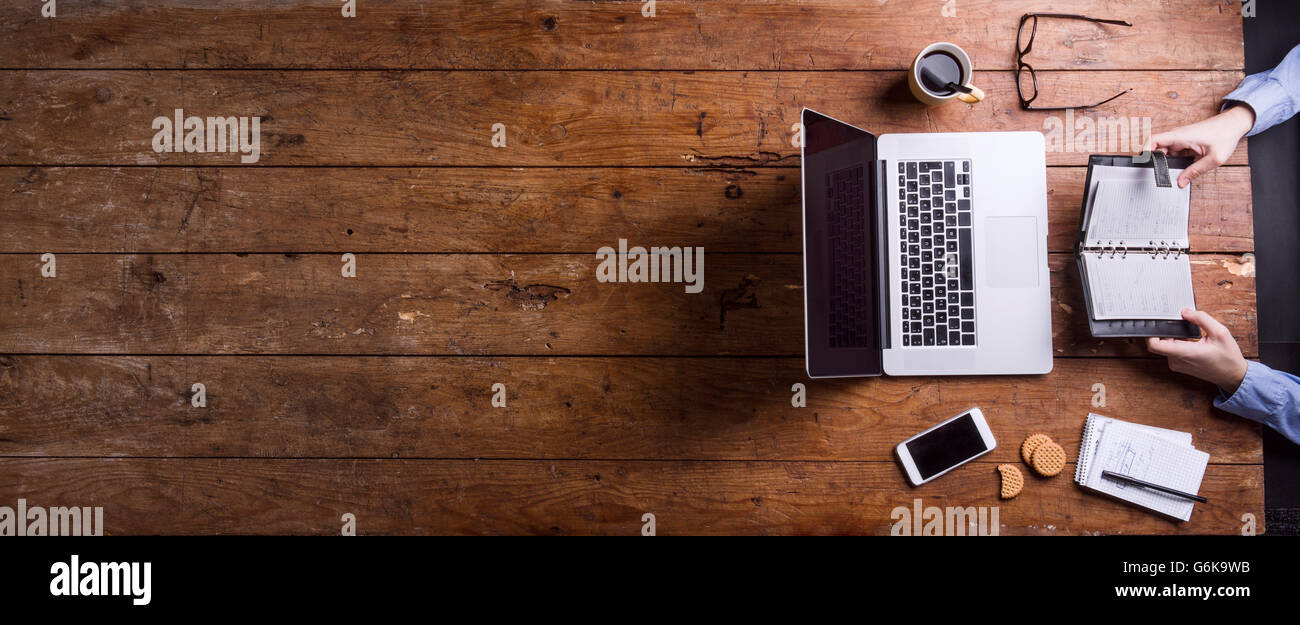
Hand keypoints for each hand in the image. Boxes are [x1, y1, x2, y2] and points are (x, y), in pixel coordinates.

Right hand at [1141, 105, 1255, 187]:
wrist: (1234, 124)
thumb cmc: (1226, 135)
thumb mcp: (1214, 158)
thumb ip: (1196, 171)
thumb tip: (1181, 182)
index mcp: (1181, 136)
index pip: (1154, 139)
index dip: (1144, 150)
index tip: (1141, 161)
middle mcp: (1178, 135)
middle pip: (1157, 148)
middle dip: (1156, 161)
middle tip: (1158, 173)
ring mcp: (1181, 138)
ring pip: (1166, 151)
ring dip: (1166, 161)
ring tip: (1170, 172)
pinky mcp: (1185, 141)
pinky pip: (1174, 151)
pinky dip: (1174, 159)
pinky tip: (1181, 166)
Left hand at [1146, 309, 1248, 394]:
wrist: (1233, 376)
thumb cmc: (1228, 357)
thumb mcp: (1220, 332)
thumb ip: (1201, 319)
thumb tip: (1185, 312)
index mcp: (1185, 353)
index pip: (1155, 346)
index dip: (1151, 334)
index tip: (1156, 323)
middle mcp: (1177, 361)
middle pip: (1160, 342)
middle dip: (1166, 330)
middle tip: (1177, 321)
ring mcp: (1177, 364)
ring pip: (1166, 346)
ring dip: (1173, 336)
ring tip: (1187, 330)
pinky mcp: (1179, 365)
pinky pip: (1171, 351)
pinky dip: (1177, 342)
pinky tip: (1189, 339)